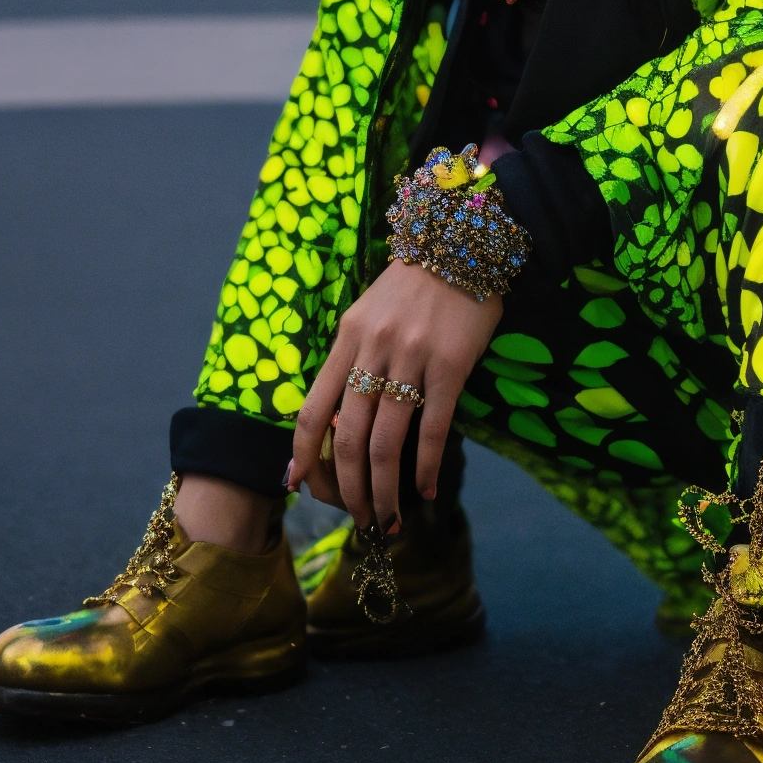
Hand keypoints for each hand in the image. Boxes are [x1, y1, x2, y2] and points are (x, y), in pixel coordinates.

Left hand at [287, 261, 502, 533]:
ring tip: (388, 518)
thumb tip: (339, 419)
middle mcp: (372, 349)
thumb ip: (354, 358)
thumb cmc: (414, 285)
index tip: (300, 486)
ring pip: (387, 441)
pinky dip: (425, 466)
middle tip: (358, 517)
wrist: (462, 244)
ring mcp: (411, 357)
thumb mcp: (369, 313)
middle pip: (349, 436)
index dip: (304, 454)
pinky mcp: (450, 364)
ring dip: (385, 489)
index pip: (314, 409)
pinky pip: (433, 427)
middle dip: (349, 488)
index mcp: (347, 337)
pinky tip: (426, 489)